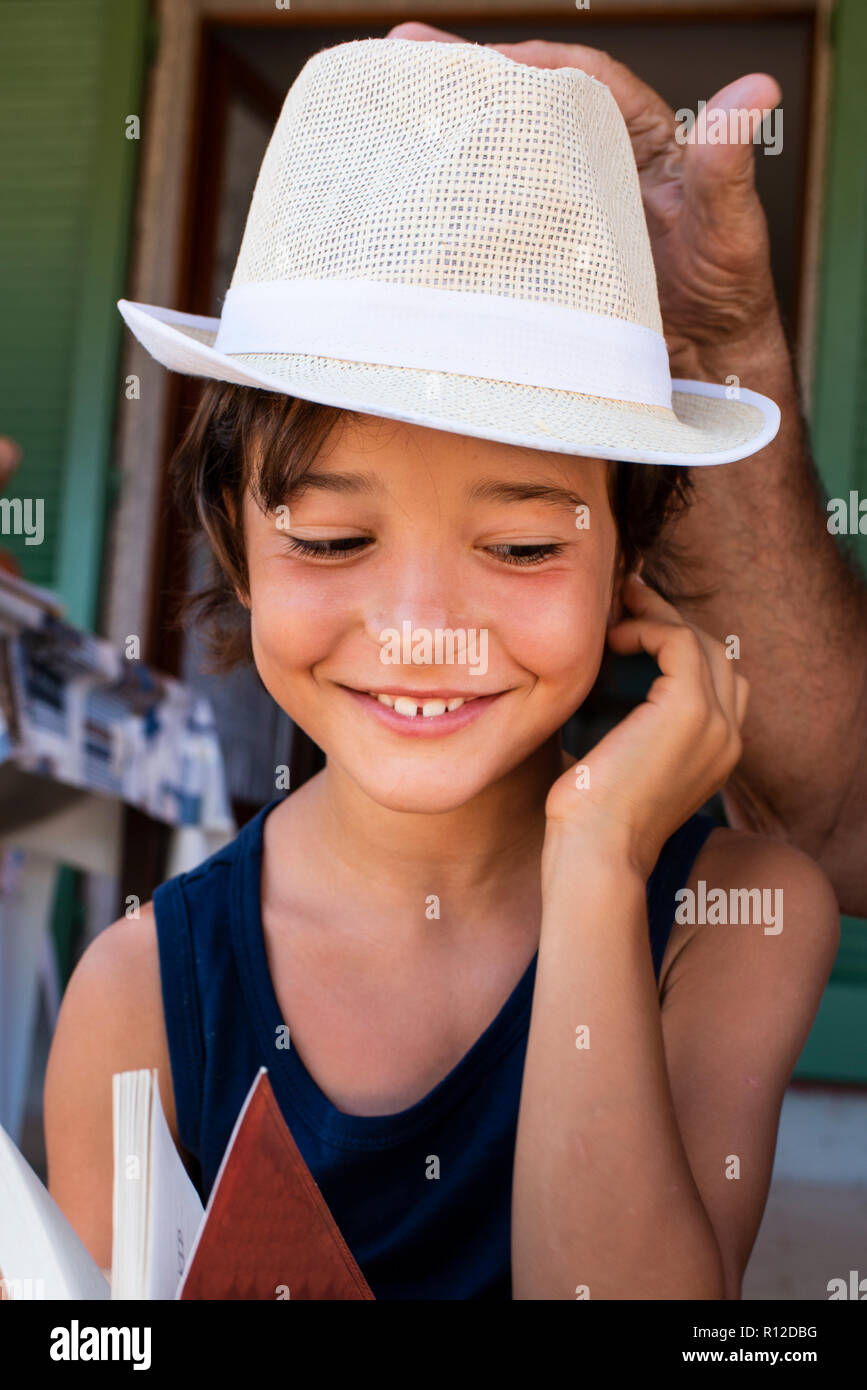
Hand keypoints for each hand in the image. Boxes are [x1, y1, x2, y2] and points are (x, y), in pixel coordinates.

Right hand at [387, 22, 782, 376]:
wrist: (704, 361)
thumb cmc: (727, 290)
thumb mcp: (729, 225)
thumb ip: (728, 162)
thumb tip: (755, 91)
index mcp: (641, 135)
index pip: (581, 78)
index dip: (533, 61)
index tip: (488, 60)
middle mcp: (596, 160)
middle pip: (526, 103)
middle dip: (466, 76)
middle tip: (404, 51)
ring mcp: (565, 204)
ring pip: (503, 155)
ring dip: (449, 130)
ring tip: (387, 106)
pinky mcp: (543, 249)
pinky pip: (498, 214)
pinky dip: (456, 198)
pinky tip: (412, 191)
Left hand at [544, 574, 747, 879]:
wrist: (596, 852)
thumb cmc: (592, 818)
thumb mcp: (620, 762)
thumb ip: (629, 727)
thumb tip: (599, 686)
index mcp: (719, 752)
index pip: (720, 679)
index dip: (681, 644)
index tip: (635, 623)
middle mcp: (729, 736)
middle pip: (717, 653)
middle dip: (673, 620)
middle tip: (628, 596)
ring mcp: (716, 723)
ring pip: (701, 641)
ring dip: (659, 616)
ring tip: (620, 603)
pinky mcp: (689, 710)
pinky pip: (677, 642)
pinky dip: (646, 629)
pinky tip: (613, 638)